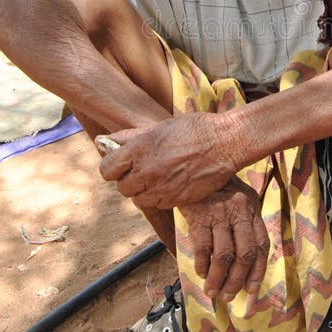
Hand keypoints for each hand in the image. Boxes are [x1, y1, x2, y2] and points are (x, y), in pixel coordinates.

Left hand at [97, 113, 237, 208]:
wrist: (225, 142)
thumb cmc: (194, 129)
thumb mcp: (159, 127)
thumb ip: (130, 137)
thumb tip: (106, 140)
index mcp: (139, 149)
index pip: (107, 169)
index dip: (112, 168)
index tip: (119, 165)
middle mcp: (147, 171)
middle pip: (122, 188)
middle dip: (129, 180)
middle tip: (142, 171)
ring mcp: (162, 188)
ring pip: (139, 200)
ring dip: (144, 191)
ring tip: (158, 178)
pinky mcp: (176, 200)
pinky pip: (158, 205)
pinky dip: (160, 197)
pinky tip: (171, 183)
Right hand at [180, 177, 269, 300]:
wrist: (190, 167)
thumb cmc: (215, 187)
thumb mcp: (237, 198)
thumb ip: (244, 222)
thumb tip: (244, 261)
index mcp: (251, 207)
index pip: (261, 245)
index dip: (258, 271)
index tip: (252, 290)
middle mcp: (239, 210)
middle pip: (245, 254)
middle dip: (237, 281)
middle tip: (228, 296)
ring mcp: (219, 213)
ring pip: (224, 256)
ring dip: (218, 279)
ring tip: (212, 291)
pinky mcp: (199, 216)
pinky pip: (203, 248)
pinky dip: (202, 264)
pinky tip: (200, 272)